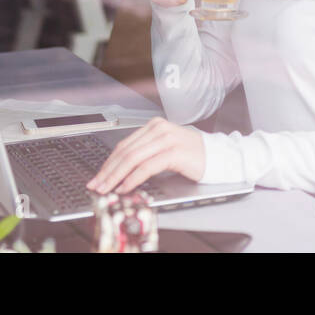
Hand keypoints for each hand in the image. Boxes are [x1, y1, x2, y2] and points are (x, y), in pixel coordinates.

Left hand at [86, 117, 206, 194]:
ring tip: (106, 188)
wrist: (218, 157)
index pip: (124, 145)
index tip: (97, 177)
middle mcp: (159, 129)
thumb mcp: (164, 150)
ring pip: (132, 158)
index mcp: (154, 125)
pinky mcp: (175, 152)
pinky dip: (133, 178)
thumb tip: (119, 172)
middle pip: (125, 151)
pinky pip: (147, 166)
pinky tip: (125, 187)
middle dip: (107, 171)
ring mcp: (167, 139)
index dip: (108, 163)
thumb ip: (144, 155)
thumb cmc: (192, 156)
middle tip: (96, 185)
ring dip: (116, 176)